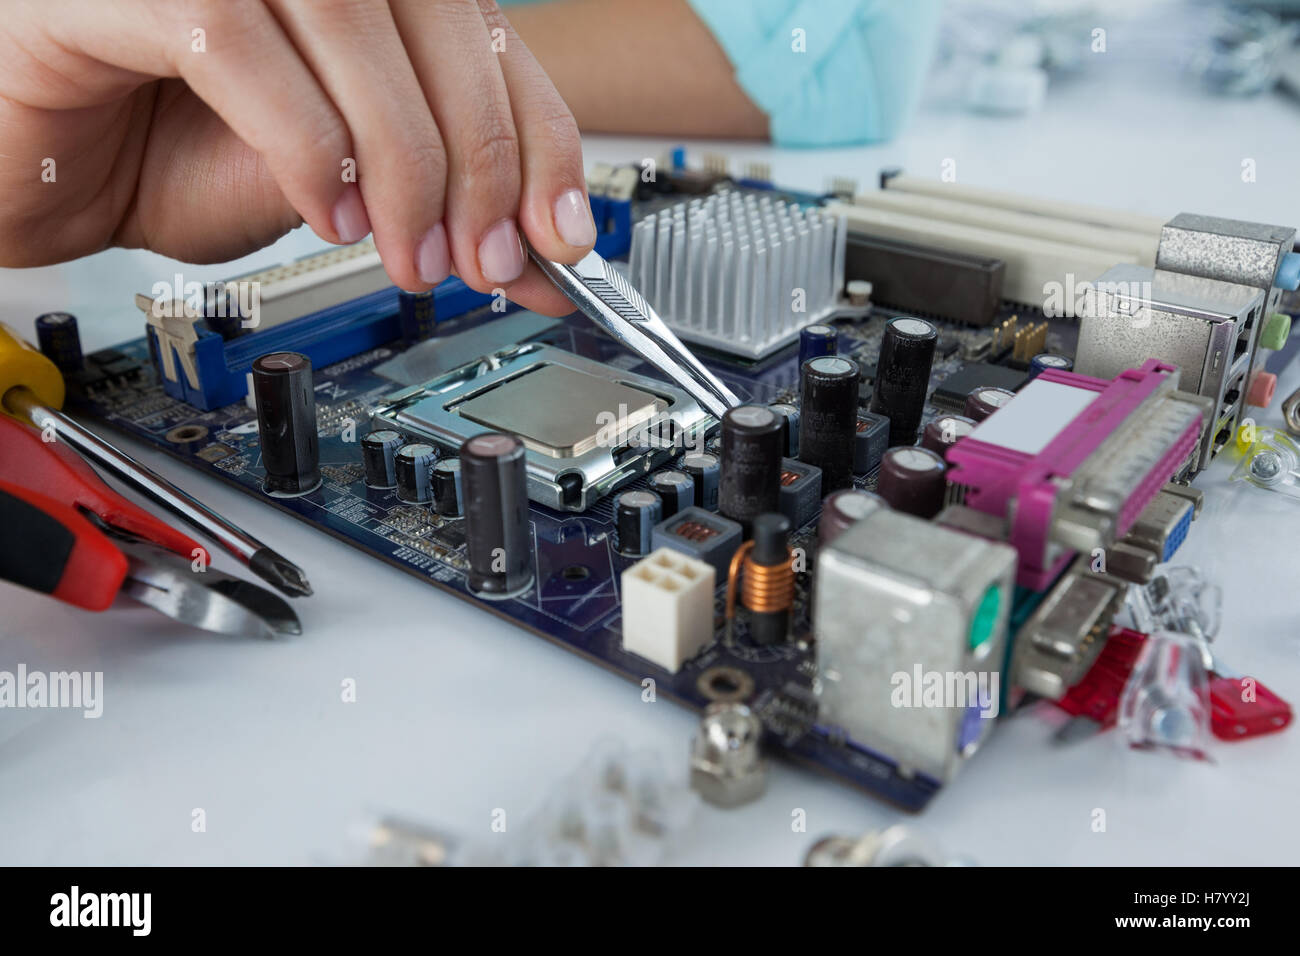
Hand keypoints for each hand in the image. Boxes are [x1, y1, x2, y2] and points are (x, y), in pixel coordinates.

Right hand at [0, 0, 595, 314]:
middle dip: (481, 159)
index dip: (539, 133)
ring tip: (406, 252)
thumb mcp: (339, 186)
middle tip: (485, 260)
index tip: (564, 232)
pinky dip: (303, 143)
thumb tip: (541, 258)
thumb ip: (436, 203)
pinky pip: (238, 43)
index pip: (485, 30)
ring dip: (403, 160)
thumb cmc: (162, 149)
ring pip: (351, 19)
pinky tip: (322, 210)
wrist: (32, 161)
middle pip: (437, 15)